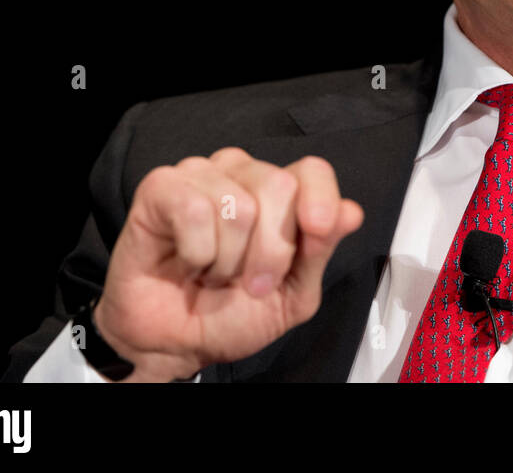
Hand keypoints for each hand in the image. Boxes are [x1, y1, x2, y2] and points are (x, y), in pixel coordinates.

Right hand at [93, 147, 362, 381]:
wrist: (176, 342)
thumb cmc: (232, 314)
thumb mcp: (293, 294)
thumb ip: (320, 252)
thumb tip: (351, 212)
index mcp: (280, 192)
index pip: (311, 170)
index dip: (320, 198)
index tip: (317, 231)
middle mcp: (242, 172)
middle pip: (278, 186)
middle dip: (270, 251)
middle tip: (250, 282)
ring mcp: (201, 174)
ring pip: (238, 205)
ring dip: (228, 260)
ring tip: (213, 273)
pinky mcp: (161, 187)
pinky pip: (194, 210)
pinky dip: (197, 253)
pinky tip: (189, 263)